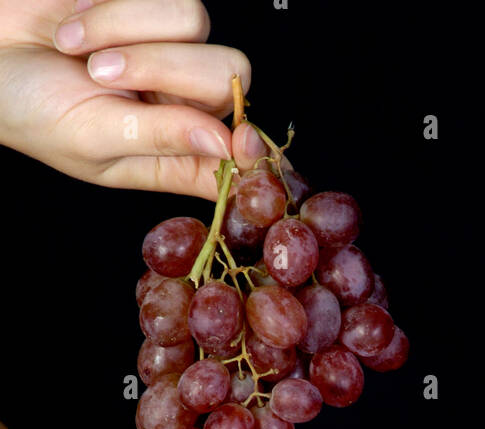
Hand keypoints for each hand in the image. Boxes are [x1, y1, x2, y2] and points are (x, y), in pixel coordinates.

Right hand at [0, 0, 265, 198]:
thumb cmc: (30, 110)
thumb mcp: (93, 142)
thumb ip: (162, 140)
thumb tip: (226, 144)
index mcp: (174, 151)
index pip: (239, 156)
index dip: (252, 151)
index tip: (245, 144)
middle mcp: (181, 98)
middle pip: (229, 75)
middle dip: (167, 70)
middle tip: (102, 76)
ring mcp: (167, 44)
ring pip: (195, 23)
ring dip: (129, 34)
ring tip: (79, 50)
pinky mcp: (147, 3)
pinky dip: (114, 7)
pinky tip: (78, 23)